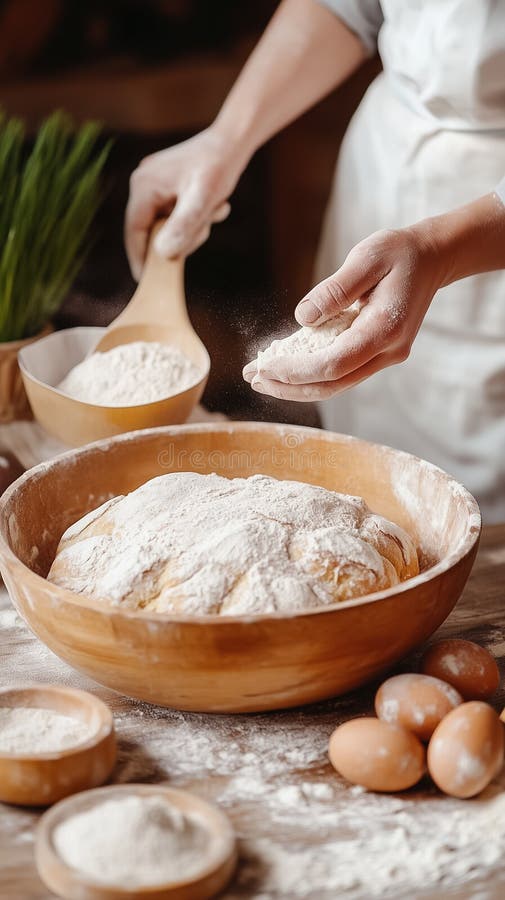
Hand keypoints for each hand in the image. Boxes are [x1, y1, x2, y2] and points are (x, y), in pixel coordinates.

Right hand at [125, 126, 245, 278]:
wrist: (234, 140)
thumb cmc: (219, 167)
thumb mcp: (202, 200)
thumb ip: (182, 226)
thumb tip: (163, 254)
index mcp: (143, 185)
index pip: (134, 231)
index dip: (140, 258)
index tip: (144, 281)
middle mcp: (143, 182)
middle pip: (150, 229)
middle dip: (178, 237)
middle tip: (204, 229)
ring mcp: (154, 183)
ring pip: (165, 223)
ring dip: (191, 226)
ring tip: (212, 211)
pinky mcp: (167, 184)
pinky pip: (174, 213)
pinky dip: (194, 217)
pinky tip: (213, 207)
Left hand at [243, 226, 446, 400]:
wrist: (430, 258)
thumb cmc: (399, 253)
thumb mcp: (366, 258)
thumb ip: (335, 290)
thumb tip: (302, 318)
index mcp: (385, 329)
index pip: (333, 364)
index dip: (296, 371)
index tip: (264, 366)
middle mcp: (388, 352)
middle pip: (332, 384)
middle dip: (289, 386)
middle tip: (252, 379)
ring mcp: (384, 356)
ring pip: (336, 384)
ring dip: (297, 386)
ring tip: (261, 379)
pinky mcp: (377, 354)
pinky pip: (340, 373)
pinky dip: (311, 375)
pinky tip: (286, 369)